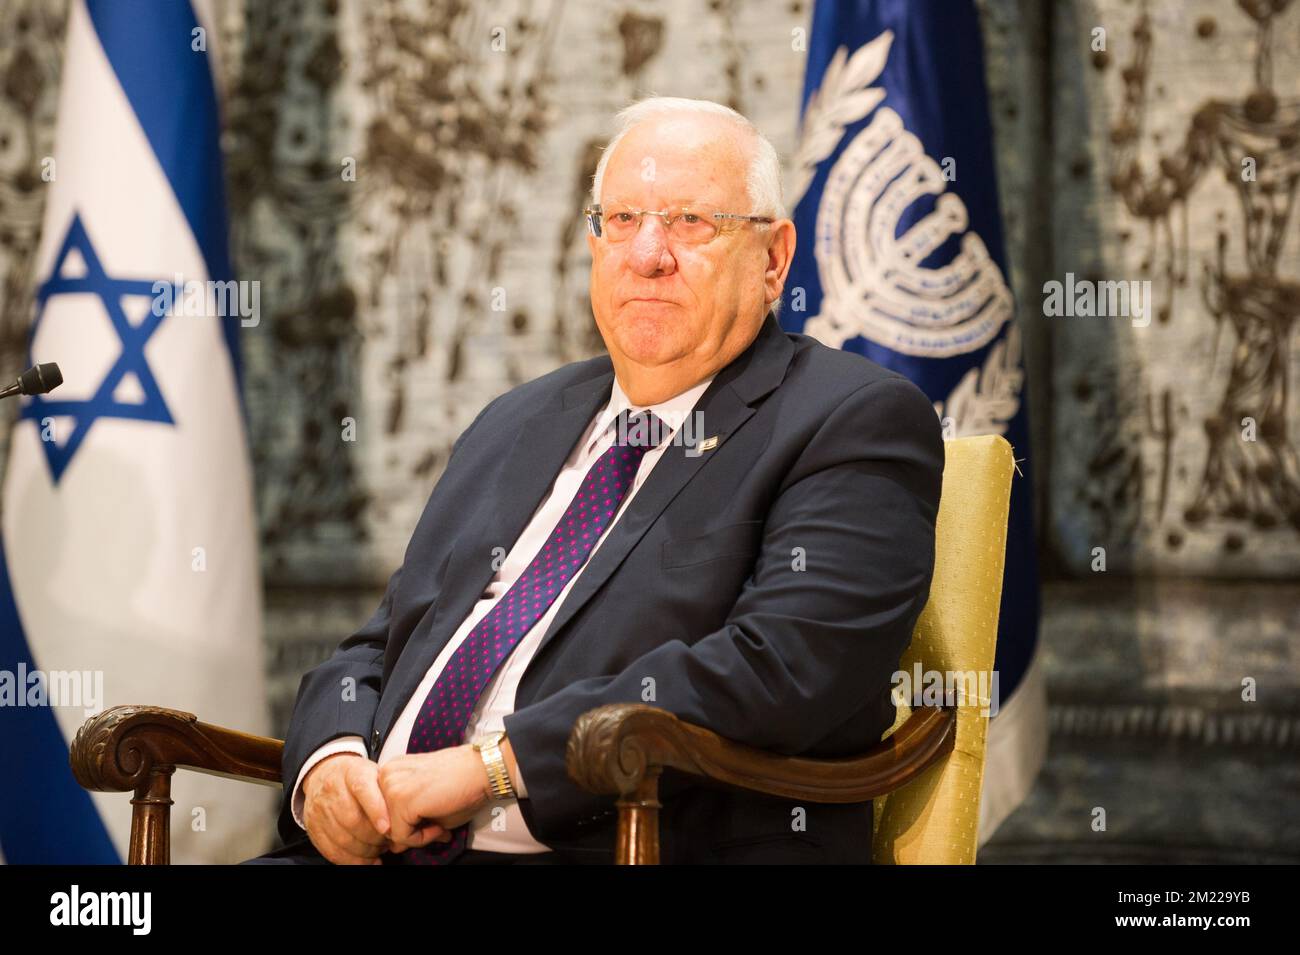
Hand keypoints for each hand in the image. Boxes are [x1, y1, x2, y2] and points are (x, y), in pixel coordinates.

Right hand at [302, 752, 446, 863]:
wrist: (326, 773)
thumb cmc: (362, 778)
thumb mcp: (379, 775)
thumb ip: (395, 793)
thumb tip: (427, 822)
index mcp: (354, 772)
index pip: (363, 788)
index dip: (376, 809)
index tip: (388, 827)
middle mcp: (334, 789)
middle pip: (352, 818)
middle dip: (375, 837)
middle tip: (391, 842)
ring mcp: (321, 809)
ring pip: (343, 837)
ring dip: (366, 850)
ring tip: (381, 851)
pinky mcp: (313, 826)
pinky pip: (332, 850)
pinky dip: (352, 861)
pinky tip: (368, 862)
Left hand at [377, 745, 490, 850]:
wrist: (481, 770)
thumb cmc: (461, 782)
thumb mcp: (426, 802)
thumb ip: (408, 820)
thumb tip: (396, 845)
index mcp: (391, 770)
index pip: (383, 810)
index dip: (406, 822)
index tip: (429, 822)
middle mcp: (386, 774)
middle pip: (384, 820)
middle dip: (410, 830)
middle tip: (435, 828)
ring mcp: (391, 786)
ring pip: (390, 831)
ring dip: (416, 835)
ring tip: (438, 826)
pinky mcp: (400, 800)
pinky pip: (401, 835)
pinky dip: (421, 839)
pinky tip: (439, 827)